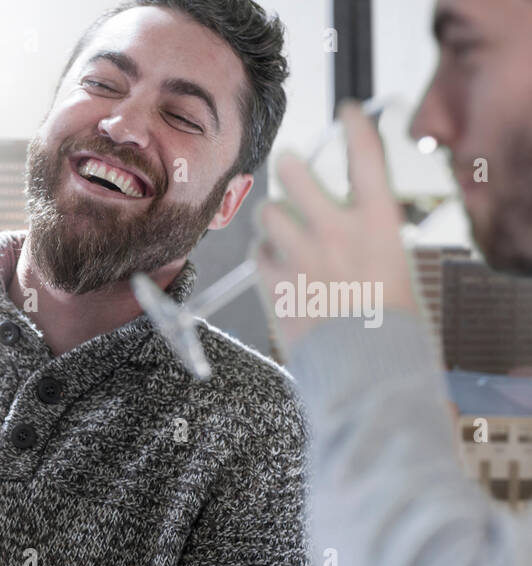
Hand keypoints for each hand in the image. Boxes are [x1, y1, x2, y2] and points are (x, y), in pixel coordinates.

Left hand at [254, 100, 420, 353]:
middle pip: (295, 173)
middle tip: (287, 164)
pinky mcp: (273, 281)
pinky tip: (276, 267)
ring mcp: (300, 254)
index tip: (347, 113)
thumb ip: (368, 239)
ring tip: (282, 232)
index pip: (367, 155)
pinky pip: (257, 254)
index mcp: (378, 223)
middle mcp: (335, 230)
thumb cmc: (389, 324)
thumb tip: (349, 227)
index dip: (355, 126)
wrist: (364, 366)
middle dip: (288, 164)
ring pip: (268, 214)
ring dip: (272, 219)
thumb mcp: (396, 267)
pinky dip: (264, 257)